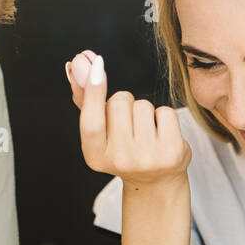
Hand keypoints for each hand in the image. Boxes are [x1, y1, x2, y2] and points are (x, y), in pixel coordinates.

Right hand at [66, 50, 191, 187]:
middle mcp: (119, 160)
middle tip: (129, 125)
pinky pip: (166, 112)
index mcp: (94, 156)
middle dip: (124, 103)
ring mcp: (146, 159)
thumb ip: (85, 99)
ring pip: (143, 105)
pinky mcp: (171, 154)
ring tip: (146, 132)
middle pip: (119, 102)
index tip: (97, 63)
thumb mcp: (102, 131)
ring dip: (145, 111)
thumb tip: (74, 64)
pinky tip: (162, 135)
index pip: (91, 120)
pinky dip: (164, 117)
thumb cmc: (124, 148)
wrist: (156, 182)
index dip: (93, 91)